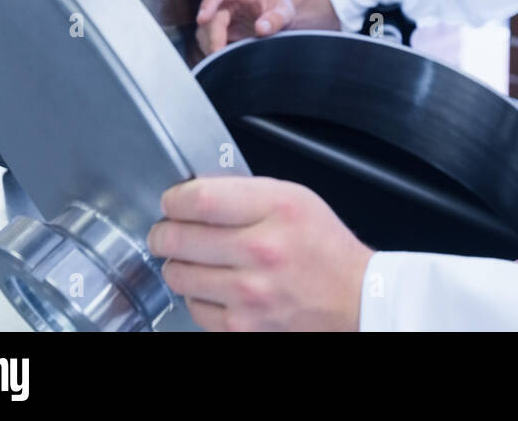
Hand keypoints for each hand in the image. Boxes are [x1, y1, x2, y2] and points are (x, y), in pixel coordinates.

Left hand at [149, 176, 372, 331]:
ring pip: (178, 274)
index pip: (200, 199)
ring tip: (193, 259)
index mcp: (278, 209)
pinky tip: (213, 285)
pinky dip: (196, 295)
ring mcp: (250, 292)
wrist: (353, 296)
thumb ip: (245, 192)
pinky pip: (192, 306)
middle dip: (164, 232)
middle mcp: (262, 250)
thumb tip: (192, 194)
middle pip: (179, 237)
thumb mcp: (295, 198)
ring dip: (178, 264)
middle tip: (168, 231)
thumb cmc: (323, 246)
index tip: (173, 202)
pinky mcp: (242, 325)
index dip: (174, 199)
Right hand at [195, 0, 339, 55]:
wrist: (278, 11)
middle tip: (218, 53)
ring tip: (224, 58)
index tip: (202, 19)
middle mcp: (227, 1)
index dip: (207, 3)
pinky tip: (225, 57)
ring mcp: (221, 15)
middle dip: (213, 35)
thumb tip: (261, 28)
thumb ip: (276, 19)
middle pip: (209, 16)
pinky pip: (209, 39)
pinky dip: (214, 48)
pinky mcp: (220, 29)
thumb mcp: (285, 11)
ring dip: (211, 44)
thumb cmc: (279, 5)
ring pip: (205, 30)